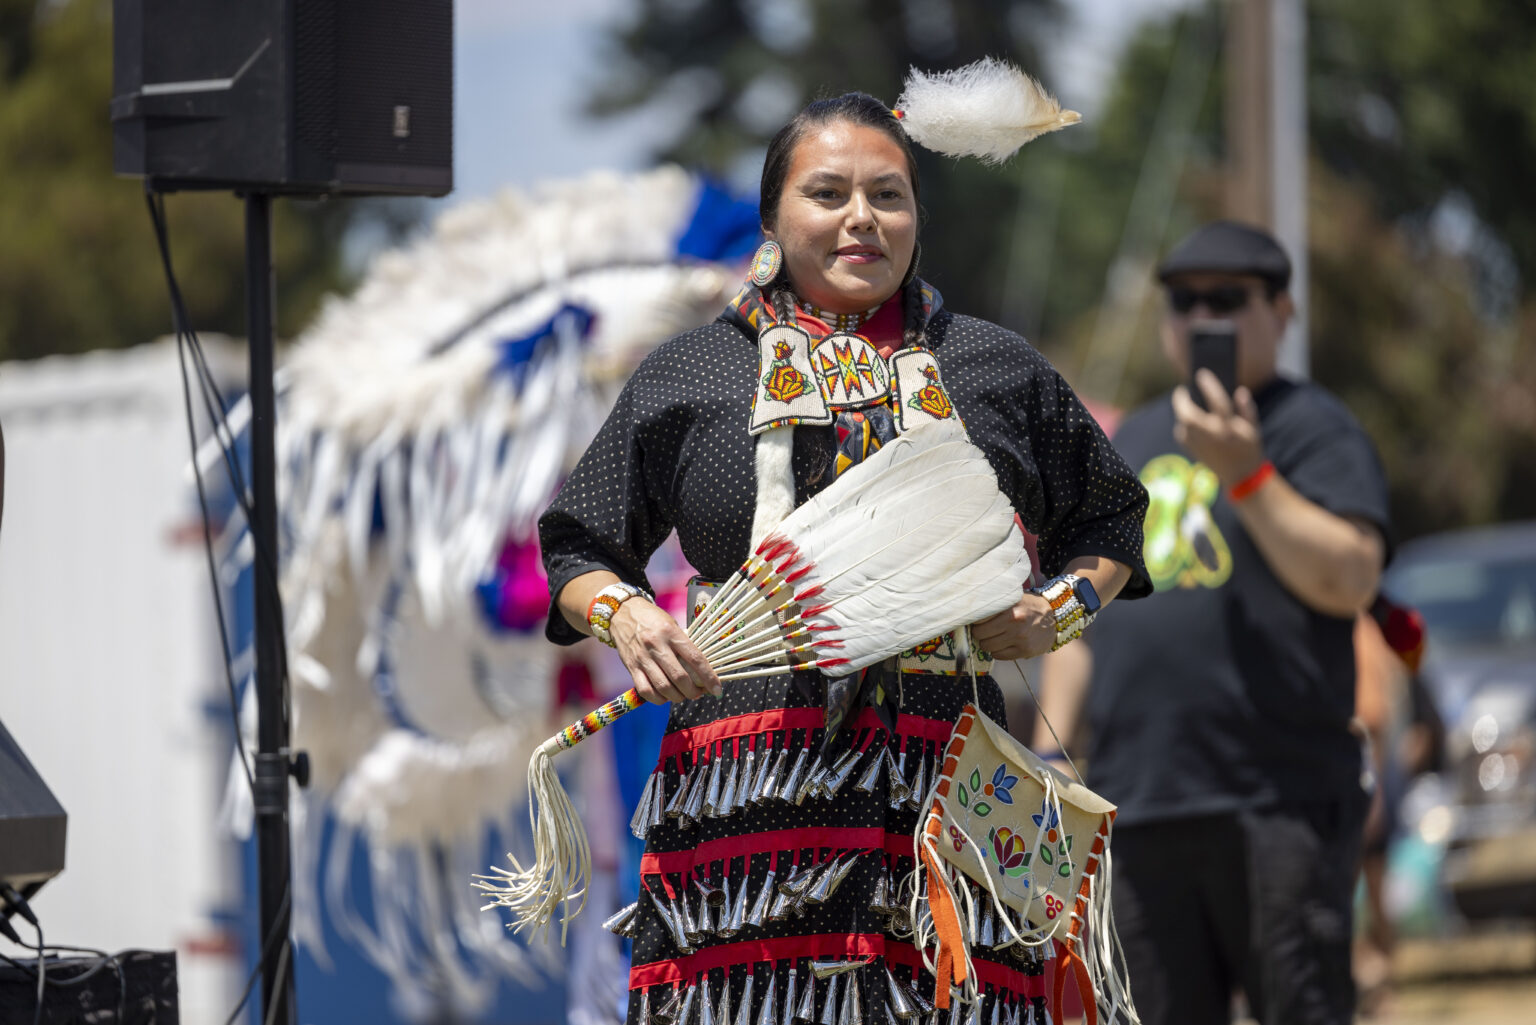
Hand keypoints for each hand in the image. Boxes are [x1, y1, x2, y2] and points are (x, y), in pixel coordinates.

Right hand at [609, 599, 721, 703]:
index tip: (717, 689)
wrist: (622, 613)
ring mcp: (642, 658)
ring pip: (664, 687)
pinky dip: (658, 699)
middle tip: (699, 693)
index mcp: (671, 633)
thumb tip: (702, 669)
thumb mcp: (672, 625)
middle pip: (680, 678)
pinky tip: (665, 697)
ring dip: (678, 697)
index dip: (709, 677)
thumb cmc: (653, 619)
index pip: (695, 659)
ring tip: (683, 696)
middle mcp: (657, 645)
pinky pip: (646, 690)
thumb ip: (684, 644)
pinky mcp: (631, 667)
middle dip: (694, 691)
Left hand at [970, 591, 1056, 660]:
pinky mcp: (1024, 651)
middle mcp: (1014, 622)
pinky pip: (998, 656)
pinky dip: (997, 651)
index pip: (979, 618)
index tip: (977, 621)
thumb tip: (970, 613)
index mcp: (1009, 607)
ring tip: (995, 637)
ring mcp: (1020, 638)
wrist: (1055, 618)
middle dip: (980, 633)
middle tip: (985, 630)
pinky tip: (1003, 644)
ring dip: (988, 643)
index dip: (975, 620)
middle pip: (980, 634)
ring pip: (987, 647)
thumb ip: (995, 605)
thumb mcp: (1014, 598)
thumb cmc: (1029, 606)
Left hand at [1171, 370, 1266, 485]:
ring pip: (1183, 425)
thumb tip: (1240, 391)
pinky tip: (1188, 421)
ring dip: (1181, 412)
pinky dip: (1183, 426)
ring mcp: (1201, 446)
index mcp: (1229, 428)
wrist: (1240, 475)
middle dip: (1181, 401)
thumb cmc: (1248, 448)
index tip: (1201, 374)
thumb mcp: (1253, 428)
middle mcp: (1213, 437)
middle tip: (1181, 391)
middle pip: (1189, 416)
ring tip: (1184, 402)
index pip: (1217, 402)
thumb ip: (1247, 409)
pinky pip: (1182, 434)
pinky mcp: (1194, 452)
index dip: (1208, 385)